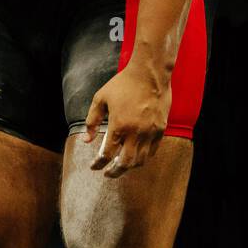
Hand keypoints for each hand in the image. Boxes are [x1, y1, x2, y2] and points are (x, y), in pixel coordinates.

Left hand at [83, 62, 171, 176]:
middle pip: (125, 163)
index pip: (106, 154)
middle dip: (114, 172)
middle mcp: (135, 132)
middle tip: (108, 174)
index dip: (98, 164)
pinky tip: (136, 156)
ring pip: (140, 160)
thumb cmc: (124, 84)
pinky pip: (152, 151)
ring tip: (121, 166)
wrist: (150, 73)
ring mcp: (150, 132)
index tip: (94, 167)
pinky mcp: (160, 130)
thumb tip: (86, 140)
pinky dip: (143, 157)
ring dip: (129, 167)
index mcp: (119, 125)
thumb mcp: (101, 98)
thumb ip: (92, 120)